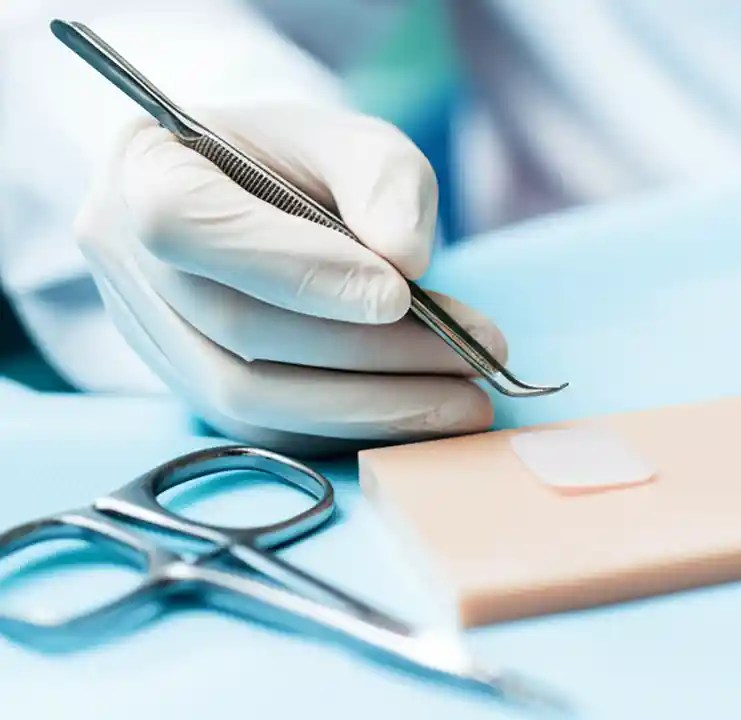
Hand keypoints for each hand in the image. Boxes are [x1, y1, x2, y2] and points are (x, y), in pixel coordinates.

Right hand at [75, 105, 503, 454]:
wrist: (266, 200)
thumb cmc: (303, 160)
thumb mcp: (354, 141)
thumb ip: (384, 179)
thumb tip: (405, 256)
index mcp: (143, 169)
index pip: (190, 224)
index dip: (292, 268)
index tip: (397, 295)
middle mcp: (122, 258)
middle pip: (236, 325)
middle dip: (366, 349)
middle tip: (471, 356)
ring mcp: (147, 334)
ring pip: (246, 395)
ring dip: (368, 404)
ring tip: (464, 397)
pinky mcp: (186, 388)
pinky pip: (262, 429)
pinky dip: (346, 427)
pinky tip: (419, 414)